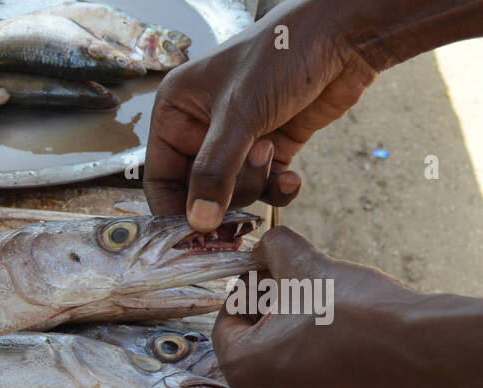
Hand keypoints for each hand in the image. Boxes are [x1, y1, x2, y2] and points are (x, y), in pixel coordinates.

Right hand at [144, 1, 379, 229]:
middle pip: (199, 192)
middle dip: (227, 193)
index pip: (161, 179)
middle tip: (251, 180)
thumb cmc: (280, 56)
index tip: (195, 235)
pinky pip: (265, 186)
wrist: (345, 35)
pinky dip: (279, 188)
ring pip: (234, 192)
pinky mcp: (271, 147)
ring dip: (257, 185)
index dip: (175, 210)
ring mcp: (237, 140)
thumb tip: (198, 223)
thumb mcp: (239, 115)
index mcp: (176, 112)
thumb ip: (214, 173)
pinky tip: (294, 178)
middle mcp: (201, 128)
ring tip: (274, 154)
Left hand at [212, 228, 430, 387]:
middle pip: (250, 340)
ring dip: (291, 325)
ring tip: (320, 300)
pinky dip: (314, 348)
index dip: (247, 288)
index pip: (226, 319)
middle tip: (295, 281)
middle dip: (268, 307)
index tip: (271, 271)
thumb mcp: (304, 264)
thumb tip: (264, 245)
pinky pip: (306, 373)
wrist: (421, 349)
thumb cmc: (355, 310)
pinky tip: (342, 327)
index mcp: (242, 367)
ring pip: (278, 356)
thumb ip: (273, 248)